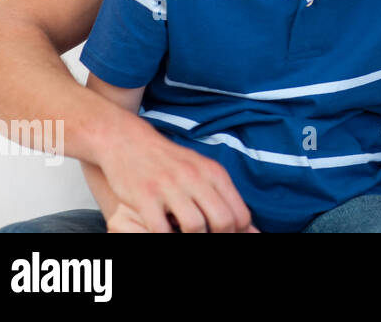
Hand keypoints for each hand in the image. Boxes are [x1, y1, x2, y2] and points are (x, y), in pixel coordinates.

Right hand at [97, 120, 254, 232]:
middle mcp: (196, 178)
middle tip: (208, 239)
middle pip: (223, 222)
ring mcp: (170, 187)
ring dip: (194, 239)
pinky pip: (161, 229)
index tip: (229, 237)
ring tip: (187, 236)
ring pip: (195, 227)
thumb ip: (225, 198)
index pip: (240, 214)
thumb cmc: (170, 162)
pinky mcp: (145, 197)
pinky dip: (166, 237)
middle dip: (220, 238)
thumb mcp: (203, 172)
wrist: (128, 141)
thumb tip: (253, 230)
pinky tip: (166, 234)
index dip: (239, 233)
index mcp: (214, 173)